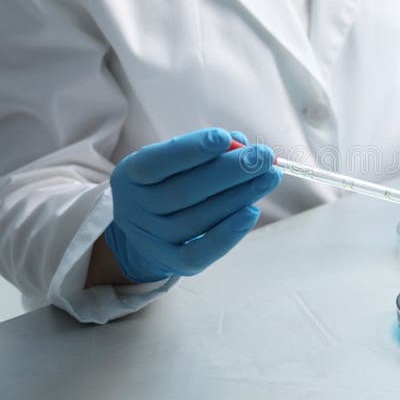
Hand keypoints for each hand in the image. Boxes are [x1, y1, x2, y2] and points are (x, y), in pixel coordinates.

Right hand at [106, 128, 280, 282]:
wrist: (142, 235)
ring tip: (269, 177)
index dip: (191, 150)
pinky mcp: (171, 263)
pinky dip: (228, 234)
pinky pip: (200, 252)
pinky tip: (252, 211)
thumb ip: (204, 152)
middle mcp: (135, 208)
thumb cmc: (166, 186)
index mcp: (130, 176)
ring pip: (197, 219)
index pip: (158, 162)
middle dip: (230, 171)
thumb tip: (240, 143)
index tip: (224, 137)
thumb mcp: (173, 165)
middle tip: (264, 157)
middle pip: (185, 191)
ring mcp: (151, 239)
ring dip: (239, 196)